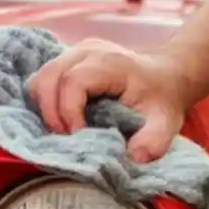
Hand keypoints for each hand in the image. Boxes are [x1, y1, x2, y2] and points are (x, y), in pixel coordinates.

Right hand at [27, 38, 191, 162]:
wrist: (165, 76)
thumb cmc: (161, 99)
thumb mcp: (167, 123)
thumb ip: (154, 141)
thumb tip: (134, 157)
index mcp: (111, 63)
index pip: (74, 81)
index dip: (69, 111)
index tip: (78, 136)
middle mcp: (88, 51)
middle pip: (50, 76)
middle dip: (50, 112)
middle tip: (63, 138)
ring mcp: (75, 52)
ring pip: (41, 77)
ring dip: (44, 107)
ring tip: (62, 130)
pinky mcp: (67, 60)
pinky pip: (43, 79)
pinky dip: (45, 101)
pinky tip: (61, 119)